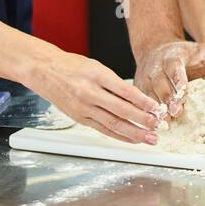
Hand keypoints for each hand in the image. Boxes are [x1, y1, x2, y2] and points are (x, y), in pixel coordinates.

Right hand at [29, 51, 160, 144]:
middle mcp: (90, 92)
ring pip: (113, 123)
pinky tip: (131, 139)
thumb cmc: (73, 66)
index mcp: (97, 75)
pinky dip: (119, 135)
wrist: (46, 71)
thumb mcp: (97, 67)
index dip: (142, 101)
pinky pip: (102, 129)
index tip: (156, 108)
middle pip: (121, 110)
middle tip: (157, 126)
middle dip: (141, 120)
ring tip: (148, 137)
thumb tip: (138, 99)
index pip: (125, 90)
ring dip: (133, 133)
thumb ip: (114, 83)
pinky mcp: (79, 118)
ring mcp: (83, 107)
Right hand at [133, 40, 204, 118]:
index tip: (183, 90)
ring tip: (163, 123)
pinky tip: (152, 126)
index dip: (178, 78)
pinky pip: (140, 102)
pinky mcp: (140, 89)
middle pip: (160, 83)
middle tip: (175, 112)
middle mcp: (156, 67)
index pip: (174, 66)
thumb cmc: (186, 54)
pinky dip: (144, 113)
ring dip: (154, 109)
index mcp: (173, 56)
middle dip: (167, 98)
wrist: (157, 49)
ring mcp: (146, 78)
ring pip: (148, 94)